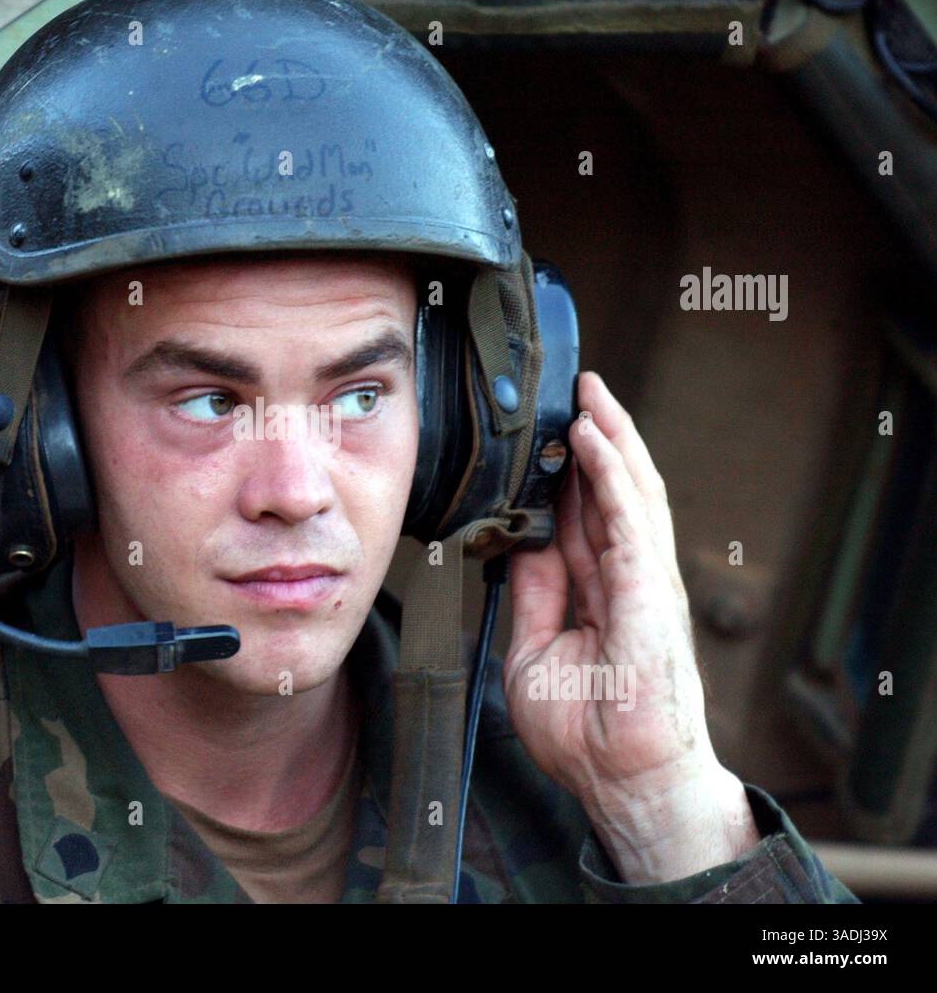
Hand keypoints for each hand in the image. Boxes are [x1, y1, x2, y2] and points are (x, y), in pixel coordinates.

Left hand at [502, 371, 758, 882]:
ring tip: (589, 393)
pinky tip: (594, 438)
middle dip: (597, 438)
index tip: (551, 431)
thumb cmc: (588, 731)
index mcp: (602, 593)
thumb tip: (519, 545)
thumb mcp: (533, 649)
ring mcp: (644, 584)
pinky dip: (611, 474)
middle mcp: (628, 580)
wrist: (623, 781)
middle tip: (576, 389)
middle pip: (613, 493)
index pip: (585, 516)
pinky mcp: (649, 594)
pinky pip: (629, 520)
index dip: (571, 470)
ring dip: (609, 438)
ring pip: (629, 493)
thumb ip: (533, 593)